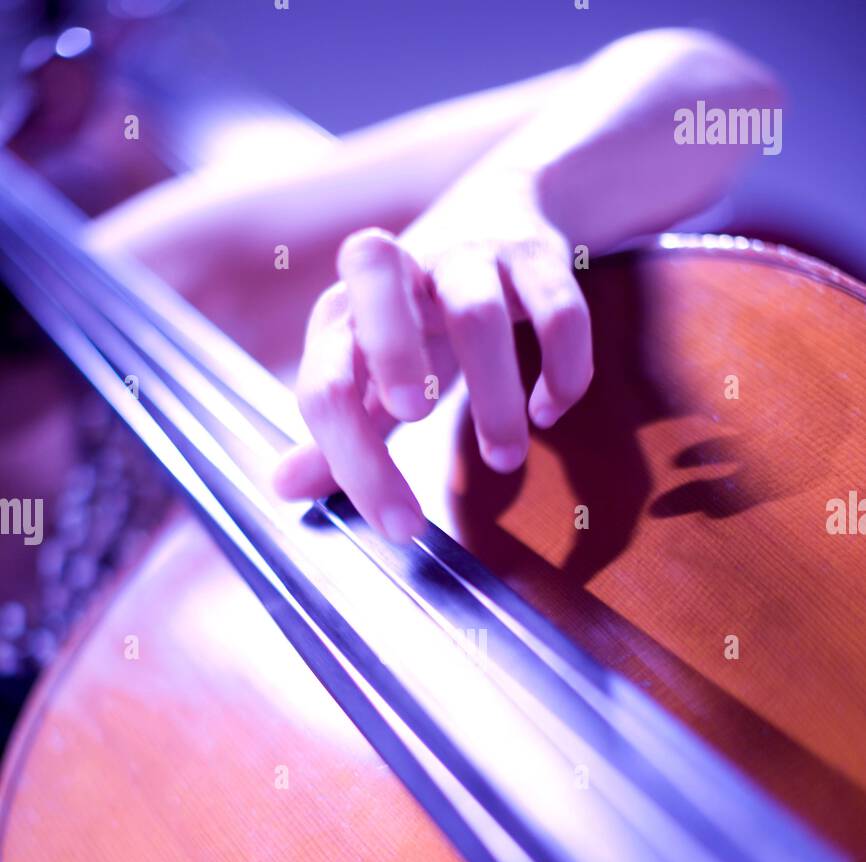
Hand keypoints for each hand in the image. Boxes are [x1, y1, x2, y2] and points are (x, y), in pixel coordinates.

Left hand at [275, 163, 592, 541]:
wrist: (499, 206)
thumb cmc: (420, 313)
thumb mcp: (372, 368)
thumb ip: (339, 427)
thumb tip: (282, 487)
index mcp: (347, 308)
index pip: (326, 379)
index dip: (353, 455)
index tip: (401, 524)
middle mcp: (401, 268)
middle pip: (375, 275)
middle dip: (391, 350)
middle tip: (415, 421)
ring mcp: (471, 255)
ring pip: (478, 312)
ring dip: (494, 396)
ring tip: (504, 459)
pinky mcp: (536, 257)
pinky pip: (559, 309)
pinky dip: (561, 370)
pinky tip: (548, 412)